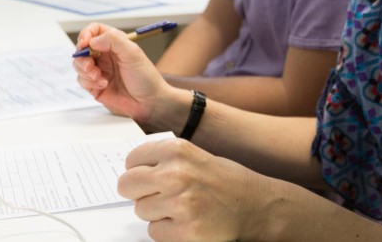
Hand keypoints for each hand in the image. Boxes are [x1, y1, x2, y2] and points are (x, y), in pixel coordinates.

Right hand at [73, 23, 177, 129]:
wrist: (148, 102)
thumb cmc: (145, 77)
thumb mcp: (133, 53)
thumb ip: (114, 41)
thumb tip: (93, 40)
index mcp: (114, 43)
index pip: (94, 31)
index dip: (86, 35)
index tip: (84, 44)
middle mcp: (105, 55)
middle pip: (82, 48)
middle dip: (82, 57)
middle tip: (90, 65)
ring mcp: (99, 70)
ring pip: (79, 65)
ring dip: (85, 71)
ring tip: (98, 77)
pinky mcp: (95, 85)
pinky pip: (82, 80)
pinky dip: (89, 82)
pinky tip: (104, 85)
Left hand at [119, 138, 267, 241]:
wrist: (254, 205)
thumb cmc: (225, 180)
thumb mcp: (194, 155)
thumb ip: (164, 159)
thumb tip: (133, 168)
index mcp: (177, 150)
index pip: (131, 160)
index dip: (138, 169)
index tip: (148, 174)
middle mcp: (176, 174)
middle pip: (127, 185)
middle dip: (139, 191)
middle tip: (158, 194)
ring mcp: (180, 204)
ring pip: (140, 210)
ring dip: (156, 212)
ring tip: (181, 207)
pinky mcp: (185, 231)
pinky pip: (154, 231)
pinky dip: (167, 230)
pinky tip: (186, 220)